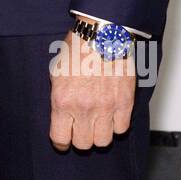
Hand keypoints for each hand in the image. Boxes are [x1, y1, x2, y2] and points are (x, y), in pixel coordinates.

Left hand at [49, 29, 135, 150]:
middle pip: (83, 144)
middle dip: (80, 138)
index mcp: (62, 102)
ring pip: (103, 141)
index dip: (61, 142)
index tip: (64, 139)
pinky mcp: (125, 103)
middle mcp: (84, 109)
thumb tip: (62, 117)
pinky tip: (112, 115)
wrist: (103, 35)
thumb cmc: (77, 50)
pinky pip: (121, 128)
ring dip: (99, 134)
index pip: (60, 139)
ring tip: (97, 123)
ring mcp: (106, 107)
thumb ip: (59, 99)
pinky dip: (117, 125)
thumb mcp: (55, 74)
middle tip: (81, 129)